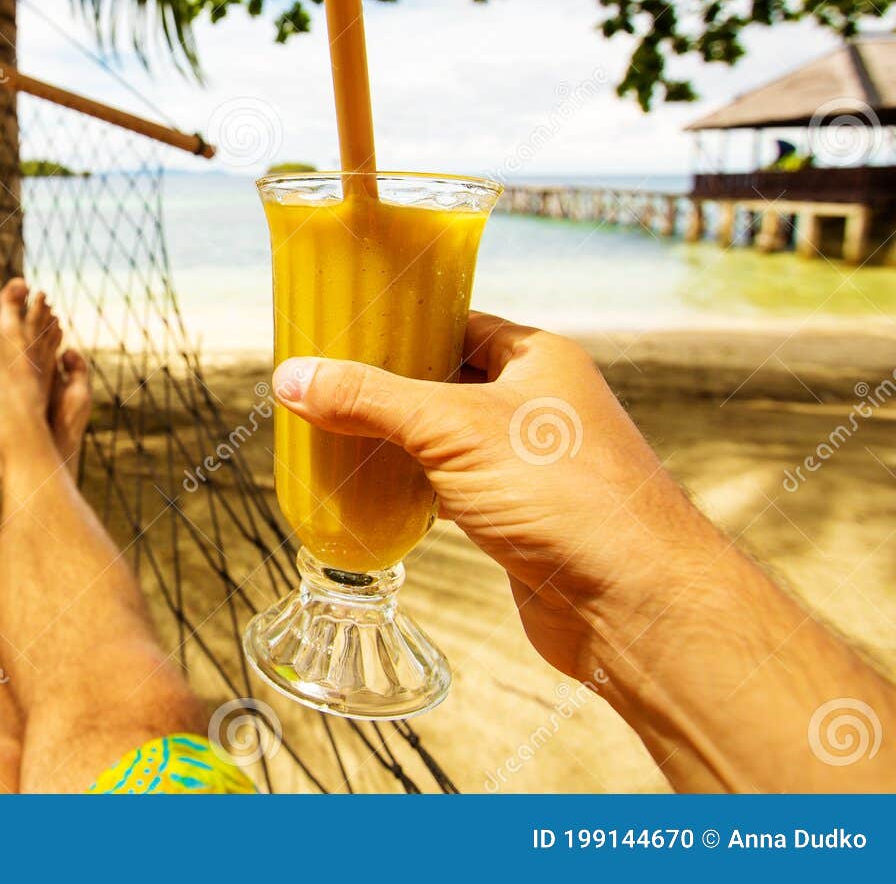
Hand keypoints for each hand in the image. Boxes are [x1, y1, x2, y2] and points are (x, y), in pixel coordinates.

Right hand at [271, 311, 718, 678]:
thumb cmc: (565, 496)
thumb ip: (369, 400)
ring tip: (333, 435)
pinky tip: (375, 493)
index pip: (455, 321)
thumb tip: (291, 376)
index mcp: (538, 358)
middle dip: (386, 387)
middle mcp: (540, 404)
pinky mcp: (523, 518)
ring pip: (448, 439)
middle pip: (445, 381)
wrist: (634, 603)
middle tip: (322, 385)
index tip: (341, 328)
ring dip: (397, 441)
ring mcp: (533, 463)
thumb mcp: (451, 431)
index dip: (399, 323)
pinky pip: (454, 488)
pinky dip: (415, 487)